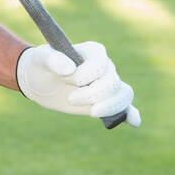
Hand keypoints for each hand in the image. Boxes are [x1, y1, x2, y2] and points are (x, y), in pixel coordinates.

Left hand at [15, 41, 140, 126]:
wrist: (40, 81)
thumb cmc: (41, 65)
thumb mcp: (41, 59)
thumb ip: (53, 59)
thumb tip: (69, 69)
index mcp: (94, 52)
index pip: (101, 66)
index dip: (84, 76)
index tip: (66, 79)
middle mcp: (105, 67)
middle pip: (112, 83)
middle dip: (92, 95)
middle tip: (70, 99)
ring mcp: (107, 84)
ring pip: (123, 95)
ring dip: (108, 107)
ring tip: (90, 112)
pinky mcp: (105, 101)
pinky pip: (125, 106)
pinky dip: (130, 114)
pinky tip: (134, 122)